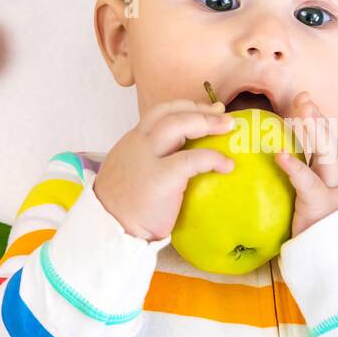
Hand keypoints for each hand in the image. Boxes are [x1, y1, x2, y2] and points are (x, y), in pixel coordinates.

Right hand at [93, 98, 235, 240]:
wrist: (108, 229)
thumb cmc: (125, 207)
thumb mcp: (132, 172)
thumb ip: (150, 161)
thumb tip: (182, 160)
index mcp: (133, 141)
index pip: (160, 112)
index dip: (186, 107)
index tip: (207, 111)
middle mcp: (138, 143)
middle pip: (170, 112)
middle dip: (200, 110)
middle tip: (224, 114)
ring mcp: (147, 158)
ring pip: (178, 125)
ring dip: (207, 122)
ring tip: (229, 127)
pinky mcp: (160, 177)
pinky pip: (192, 159)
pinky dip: (212, 157)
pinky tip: (226, 165)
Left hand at [275, 91, 337, 237]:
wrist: (325, 260)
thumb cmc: (308, 232)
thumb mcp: (299, 202)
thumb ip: (292, 183)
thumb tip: (264, 164)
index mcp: (328, 177)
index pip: (322, 143)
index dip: (314, 121)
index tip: (302, 102)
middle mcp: (334, 179)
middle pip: (328, 142)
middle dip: (317, 118)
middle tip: (303, 96)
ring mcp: (331, 190)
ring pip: (327, 154)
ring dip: (316, 130)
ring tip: (302, 110)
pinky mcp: (321, 205)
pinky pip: (308, 183)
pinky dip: (295, 167)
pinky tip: (280, 156)